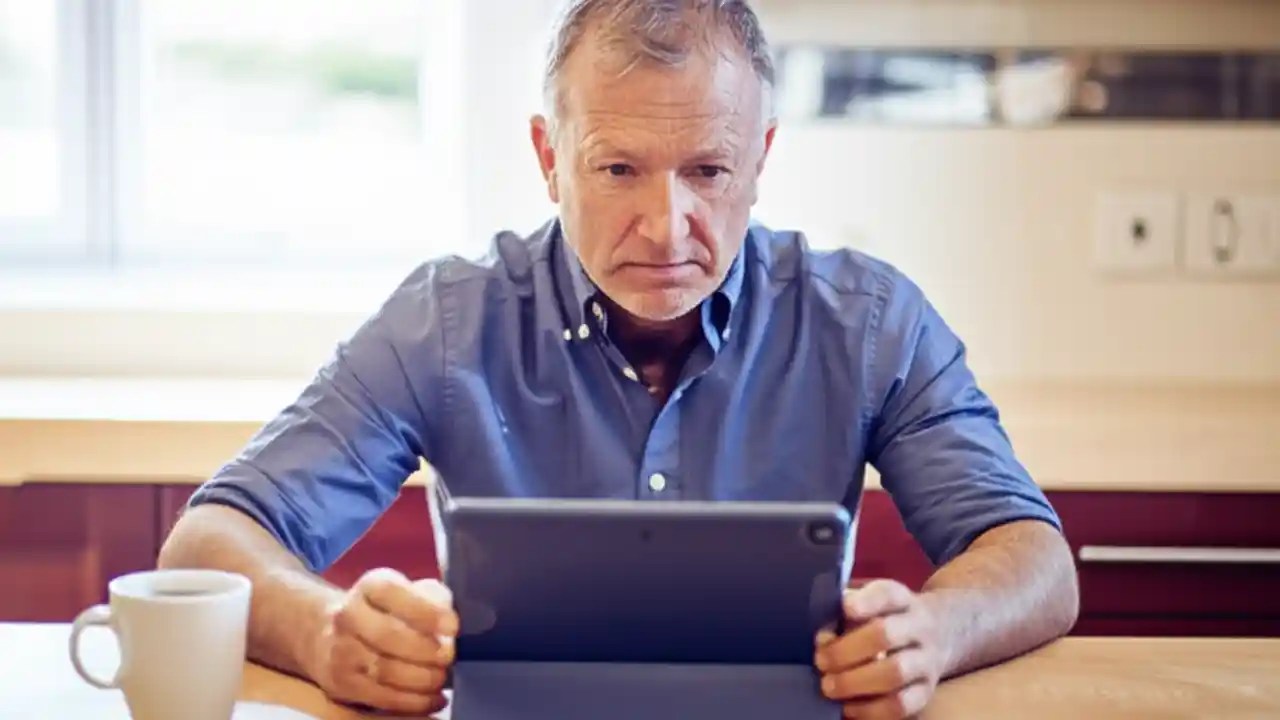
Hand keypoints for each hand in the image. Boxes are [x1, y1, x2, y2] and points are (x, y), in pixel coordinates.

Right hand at [309, 568, 458, 714]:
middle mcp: (348, 615)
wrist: (333, 634)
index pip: (392, 592)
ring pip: (385, 670)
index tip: (452, 627)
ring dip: (422, 679)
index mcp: (370, 586)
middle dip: (426, 650)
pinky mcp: (342, 684)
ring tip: (442, 678)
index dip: (425, 611)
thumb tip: (449, 626)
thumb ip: (434, 600)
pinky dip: (414, 702)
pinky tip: (434, 698)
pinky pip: (382, 697)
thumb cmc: (389, 611)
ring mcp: (341, 651)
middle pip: (388, 635)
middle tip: (449, 657)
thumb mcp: (411, 592)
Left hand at [814, 580, 948, 718]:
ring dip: (854, 683)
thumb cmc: (888, 616)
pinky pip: (902, 705)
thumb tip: (823, 637)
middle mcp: (919, 627)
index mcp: (901, 599)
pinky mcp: (928, 691)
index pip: (887, 595)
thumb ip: (845, 612)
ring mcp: (927, 660)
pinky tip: (848, 708)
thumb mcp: (872, 602)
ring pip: (894, 673)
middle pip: (886, 635)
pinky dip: (870, 710)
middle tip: (820, 661)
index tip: (844, 609)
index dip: (865, 602)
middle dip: (845, 651)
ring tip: (829, 686)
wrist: (941, 633)